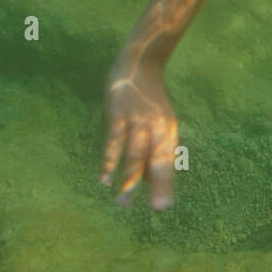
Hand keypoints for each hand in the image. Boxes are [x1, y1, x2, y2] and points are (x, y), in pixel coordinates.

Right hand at [100, 62, 178, 209]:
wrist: (140, 62)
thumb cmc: (148, 100)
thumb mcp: (158, 122)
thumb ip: (153, 150)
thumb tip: (145, 182)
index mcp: (168, 130)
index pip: (168, 161)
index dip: (165, 184)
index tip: (162, 208)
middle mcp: (157, 126)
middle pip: (156, 160)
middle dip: (155, 185)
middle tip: (155, 209)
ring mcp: (138, 120)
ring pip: (134, 154)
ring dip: (128, 179)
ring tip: (123, 202)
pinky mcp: (118, 114)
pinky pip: (113, 141)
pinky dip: (108, 160)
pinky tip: (104, 178)